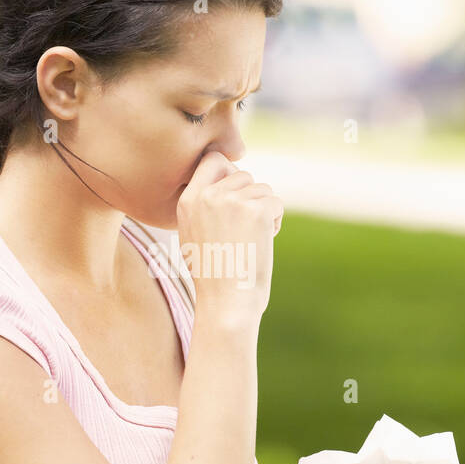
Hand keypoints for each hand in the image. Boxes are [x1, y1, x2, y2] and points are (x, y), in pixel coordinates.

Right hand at [176, 150, 282, 326]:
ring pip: (262, 189)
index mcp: (188, 201)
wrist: (226, 303)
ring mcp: (232, 201)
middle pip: (242, 174)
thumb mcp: (194, 236)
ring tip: (251, 240)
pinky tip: (262, 243)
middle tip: (246, 229)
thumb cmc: (213, 278)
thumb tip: (229, 183)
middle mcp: (208, 196)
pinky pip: (276, 202)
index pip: (212, 160)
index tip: (236, 193)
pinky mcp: (257, 210)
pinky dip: (276, 221)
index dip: (228, 171)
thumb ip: (205, 206)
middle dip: (250, 197)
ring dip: (264, 211)